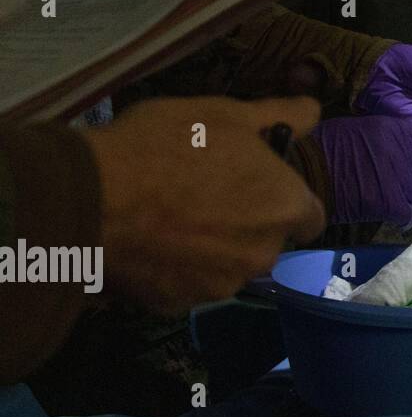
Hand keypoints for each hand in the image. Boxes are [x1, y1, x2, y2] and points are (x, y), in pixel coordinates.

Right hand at [85, 97, 325, 313]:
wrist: (92, 200)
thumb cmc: (166, 146)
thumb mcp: (225, 113)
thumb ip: (279, 115)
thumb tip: (314, 110)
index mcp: (285, 208)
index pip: (311, 218)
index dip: (289, 202)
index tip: (263, 188)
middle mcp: (263, 254)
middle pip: (267, 241)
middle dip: (247, 223)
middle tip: (207, 192)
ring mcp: (220, 285)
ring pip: (227, 265)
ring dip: (212, 247)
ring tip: (171, 215)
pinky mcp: (178, 305)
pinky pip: (186, 284)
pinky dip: (176, 268)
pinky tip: (149, 241)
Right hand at [312, 115, 411, 229]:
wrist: (306, 169)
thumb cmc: (323, 145)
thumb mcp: (357, 127)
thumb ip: (380, 138)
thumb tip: (388, 149)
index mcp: (392, 129)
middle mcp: (401, 151)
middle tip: (401, 186)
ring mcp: (398, 178)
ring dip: (407, 200)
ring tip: (393, 204)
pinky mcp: (390, 203)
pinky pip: (407, 215)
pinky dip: (403, 219)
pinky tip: (397, 221)